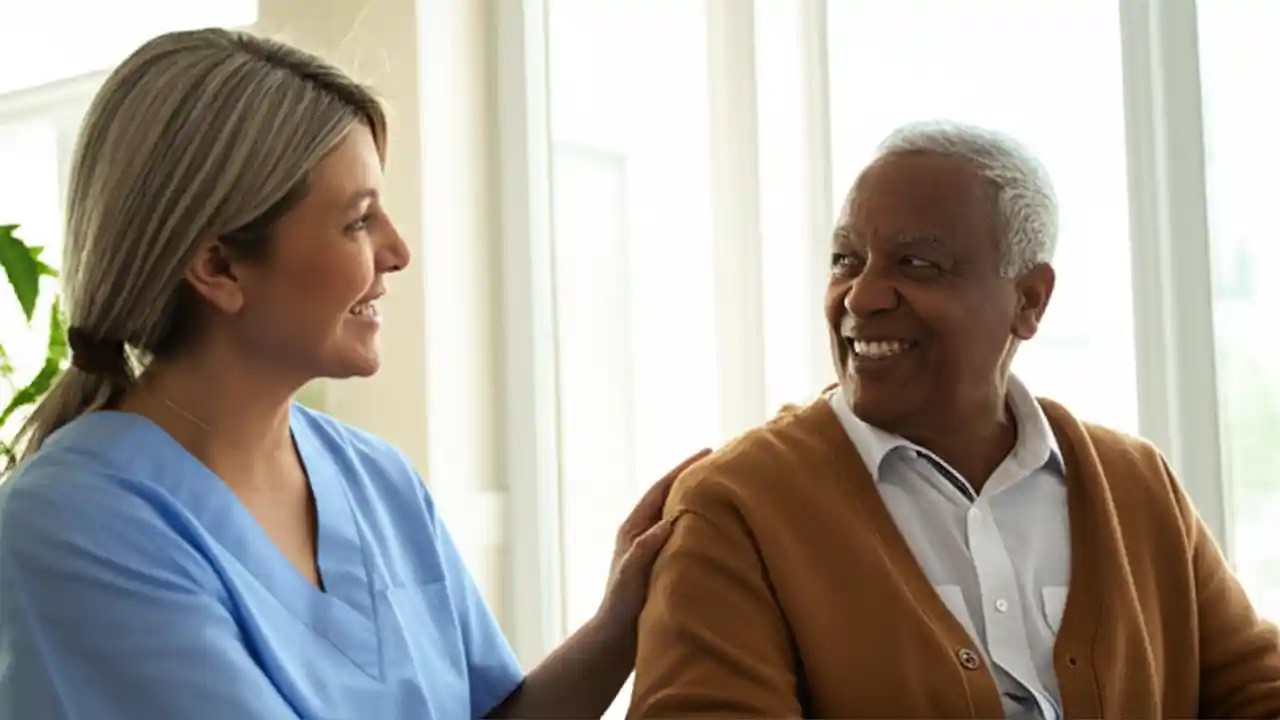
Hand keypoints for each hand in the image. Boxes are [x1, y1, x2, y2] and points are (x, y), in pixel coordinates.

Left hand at [594, 449, 711, 645]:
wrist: (616, 638)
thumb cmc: (620, 606)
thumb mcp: (629, 575)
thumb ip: (644, 548)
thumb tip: (667, 521)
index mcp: (632, 528)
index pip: (660, 489)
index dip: (682, 469)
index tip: (707, 452)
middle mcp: (642, 533)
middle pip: (671, 496)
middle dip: (693, 478)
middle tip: (722, 463)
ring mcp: (653, 547)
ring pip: (679, 514)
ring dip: (699, 500)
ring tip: (725, 487)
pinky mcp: (663, 562)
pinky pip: (685, 534)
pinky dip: (701, 524)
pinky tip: (720, 525)